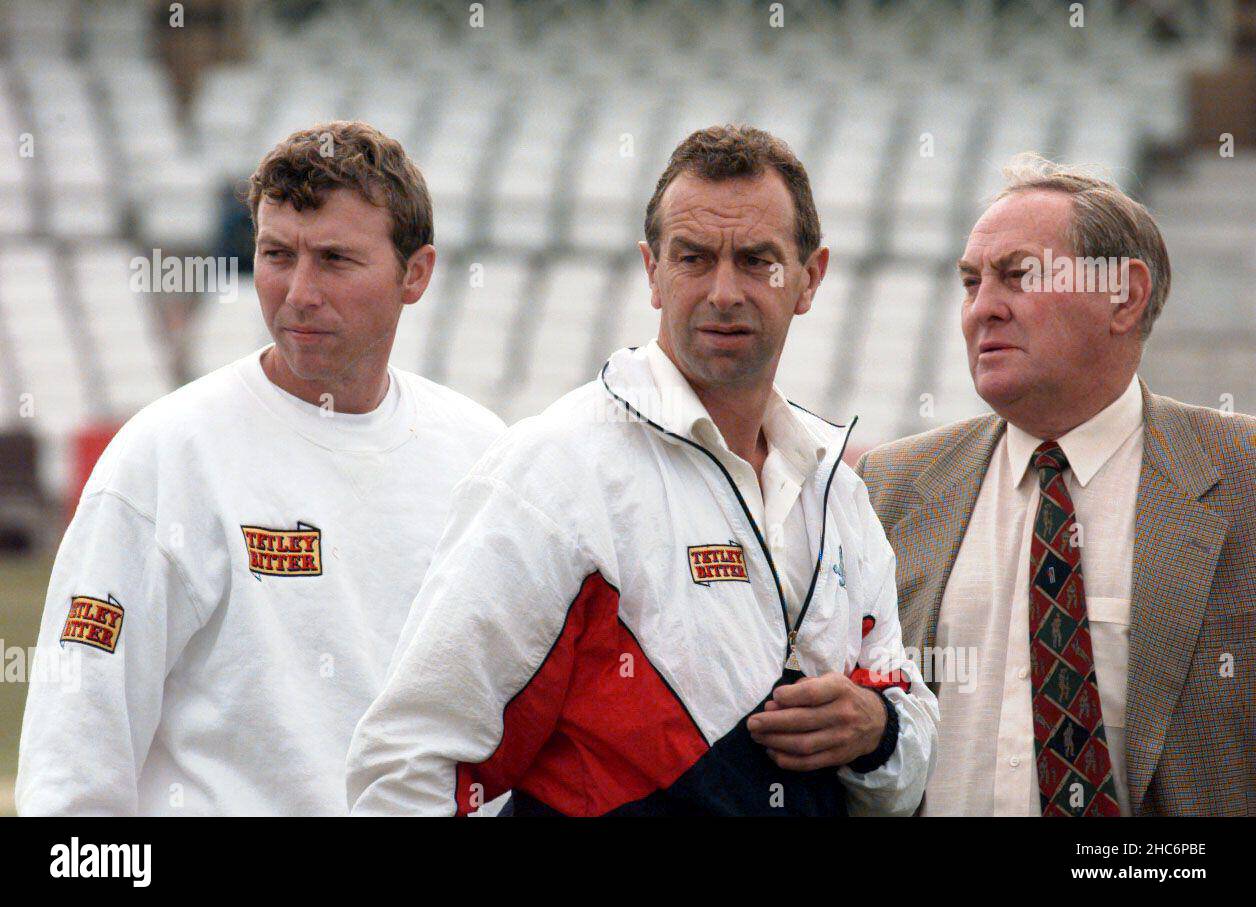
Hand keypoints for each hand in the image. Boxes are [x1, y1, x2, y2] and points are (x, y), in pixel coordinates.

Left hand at [747, 671, 886, 771]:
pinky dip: (787, 760)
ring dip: (775, 742)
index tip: (773, 697)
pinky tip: (771, 751)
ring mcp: (841, 738)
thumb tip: (774, 702)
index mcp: (839, 689)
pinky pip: (808, 763)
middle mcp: (842, 714)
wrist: (877, 722)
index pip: (811, 694)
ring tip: (757, 736)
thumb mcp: (830, 681)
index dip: (789, 696)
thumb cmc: (844, 696)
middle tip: (752, 723)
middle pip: (803, 721)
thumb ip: (803, 687)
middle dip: (772, 722)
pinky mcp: (838, 757)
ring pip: (803, 744)